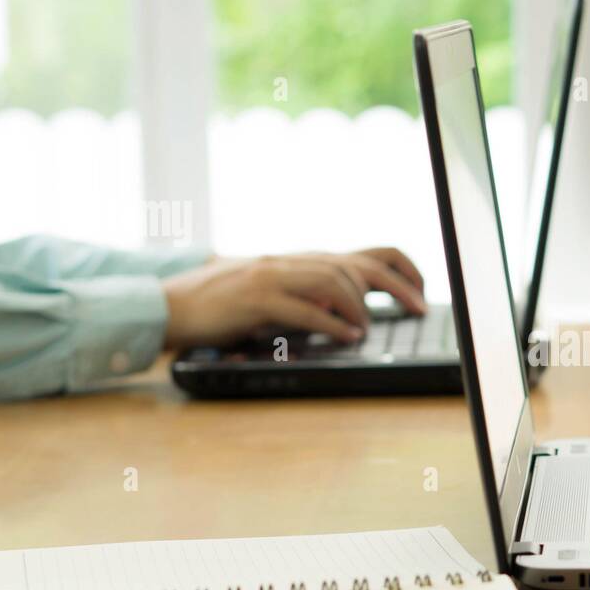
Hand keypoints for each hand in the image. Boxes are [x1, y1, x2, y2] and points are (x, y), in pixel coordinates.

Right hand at [162, 247, 424, 348]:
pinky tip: (348, 335)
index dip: (399, 268)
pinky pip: (304, 308)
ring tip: (370, 329)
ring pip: (334, 281)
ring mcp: (272, 276)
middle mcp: (291, 261)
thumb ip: (308, 298)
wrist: (169, 304)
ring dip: (361, 307)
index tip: (420, 291)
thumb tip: (349, 312)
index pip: (363, 254)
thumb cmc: (224, 306)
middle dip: (397, 286)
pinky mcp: (255, 298)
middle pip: (357, 264)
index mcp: (300, 261)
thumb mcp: (274, 296)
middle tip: (418, 308)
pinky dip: (332, 323)